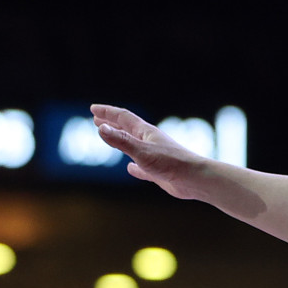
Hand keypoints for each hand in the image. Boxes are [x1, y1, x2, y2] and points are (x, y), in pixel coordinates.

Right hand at [91, 104, 214, 198]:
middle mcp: (150, 141)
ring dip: (120, 140)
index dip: (107, 112)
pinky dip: (134, 167)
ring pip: (133, 145)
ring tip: (110, 137)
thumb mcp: (141, 151)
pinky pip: (142, 167)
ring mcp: (154, 156)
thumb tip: (101, 127)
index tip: (93, 109)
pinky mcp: (159, 171)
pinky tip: (131, 169)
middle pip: (127, 128)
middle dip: (111, 122)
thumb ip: (121, 141)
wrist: (194, 179)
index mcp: (145, 132)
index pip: (123, 117)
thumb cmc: (170, 163)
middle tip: (97, 118)